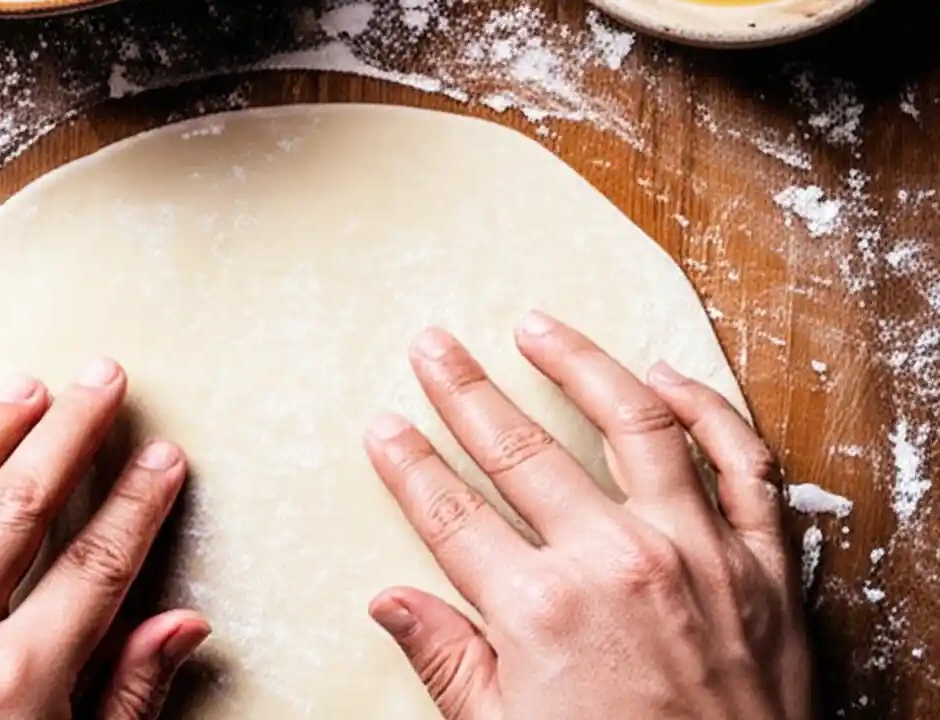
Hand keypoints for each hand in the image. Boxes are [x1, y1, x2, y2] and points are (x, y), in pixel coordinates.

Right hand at [363, 313, 810, 719]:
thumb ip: (447, 660)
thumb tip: (387, 602)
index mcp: (539, 612)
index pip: (450, 513)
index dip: (408, 464)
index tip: (384, 425)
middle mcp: (614, 564)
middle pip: (519, 453)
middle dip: (464, 391)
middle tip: (433, 345)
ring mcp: (695, 553)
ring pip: (633, 424)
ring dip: (578, 365)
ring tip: (536, 326)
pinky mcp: (763, 563)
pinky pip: (740, 461)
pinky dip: (706, 408)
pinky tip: (664, 375)